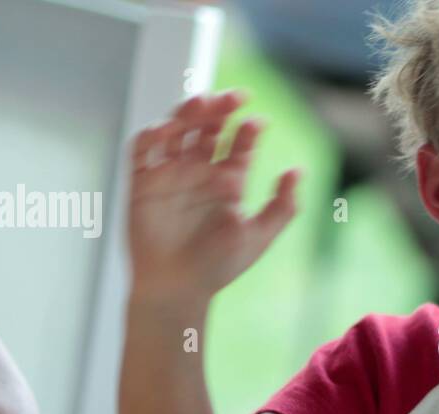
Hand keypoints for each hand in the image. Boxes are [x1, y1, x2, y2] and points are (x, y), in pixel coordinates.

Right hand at [128, 91, 299, 303]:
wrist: (177, 289)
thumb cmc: (218, 266)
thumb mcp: (258, 236)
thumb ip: (282, 206)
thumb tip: (298, 171)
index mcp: (228, 181)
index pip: (238, 144)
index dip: (248, 131)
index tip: (258, 123)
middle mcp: (199, 172)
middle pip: (208, 129)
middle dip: (220, 110)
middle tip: (235, 98)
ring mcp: (170, 174)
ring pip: (177, 131)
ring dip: (188, 113)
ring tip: (204, 102)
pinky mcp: (141, 183)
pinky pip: (142, 151)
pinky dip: (151, 135)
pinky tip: (167, 128)